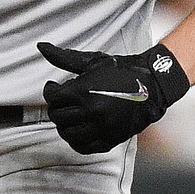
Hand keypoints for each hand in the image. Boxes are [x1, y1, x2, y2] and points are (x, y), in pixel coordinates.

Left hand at [38, 42, 190, 154]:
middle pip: (57, 117)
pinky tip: (79, 129)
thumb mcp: (92, 61)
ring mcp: (101, 128)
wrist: (153, 85)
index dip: (50, 92)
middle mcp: (90, 112)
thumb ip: (64, 57)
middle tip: (62, 102)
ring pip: (67, 134)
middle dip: (56, 108)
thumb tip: (41, 46)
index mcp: (83, 92)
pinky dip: (76, 140)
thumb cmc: (122, 71)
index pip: (52, 99)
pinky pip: (83, 147)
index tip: (55, 88)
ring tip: (70, 115)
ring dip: (64, 125)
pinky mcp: (110, 139)